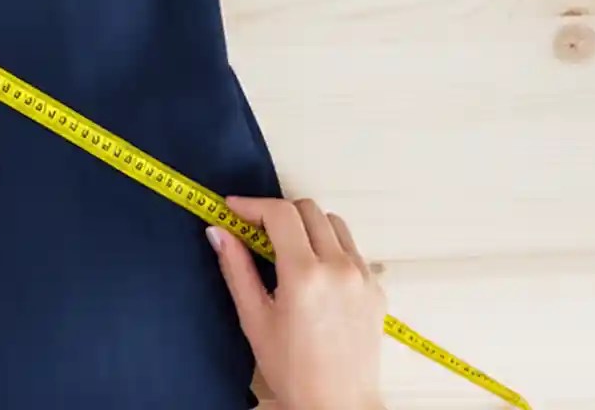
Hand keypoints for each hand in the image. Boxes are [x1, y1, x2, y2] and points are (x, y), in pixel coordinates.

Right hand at [207, 198, 385, 409]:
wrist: (338, 403)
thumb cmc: (293, 370)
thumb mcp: (254, 319)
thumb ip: (236, 268)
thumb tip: (219, 232)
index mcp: (305, 276)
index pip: (280, 214)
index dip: (252, 204)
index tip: (234, 208)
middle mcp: (339, 269)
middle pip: (308, 210)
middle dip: (278, 212)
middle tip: (256, 230)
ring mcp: (363, 276)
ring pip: (334, 223)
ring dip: (307, 226)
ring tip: (286, 251)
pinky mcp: (376, 287)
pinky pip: (351, 249)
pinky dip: (329, 247)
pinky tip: (313, 272)